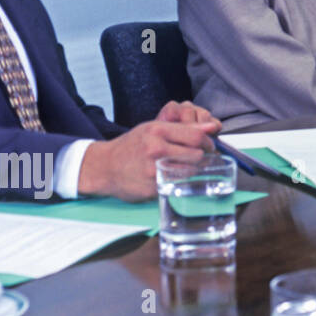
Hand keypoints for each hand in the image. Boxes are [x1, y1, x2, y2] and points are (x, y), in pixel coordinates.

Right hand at [78, 103, 222, 201]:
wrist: (104, 167)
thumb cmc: (132, 146)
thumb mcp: (154, 128)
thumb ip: (183, 128)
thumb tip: (211, 127)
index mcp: (157, 131)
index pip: (196, 136)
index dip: (207, 142)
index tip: (208, 145)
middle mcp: (155, 149)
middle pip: (197, 154)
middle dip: (203, 156)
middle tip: (200, 157)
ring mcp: (153, 170)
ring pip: (191, 171)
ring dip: (194, 170)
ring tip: (185, 166)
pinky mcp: (152, 188)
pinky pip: (178, 184)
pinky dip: (180, 181)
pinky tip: (173, 176)